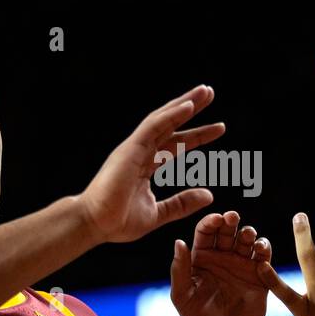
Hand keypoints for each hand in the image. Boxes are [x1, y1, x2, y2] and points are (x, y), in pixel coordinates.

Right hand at [79, 85, 222, 242]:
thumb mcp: (158, 213)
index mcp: (146, 165)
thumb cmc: (118, 221)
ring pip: (163, 118)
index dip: (198, 135)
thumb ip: (182, 203)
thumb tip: (210, 195)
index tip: (220, 128)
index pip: (176, 145)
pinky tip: (188, 106)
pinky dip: (171, 115)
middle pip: (170, 124)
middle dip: (191, 108)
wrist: (94, 224)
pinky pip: (153, 126)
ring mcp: (134, 148)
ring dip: (184, 103)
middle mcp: (141, 152)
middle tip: (209, 92)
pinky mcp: (130, 148)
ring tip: (204, 91)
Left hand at [171, 211, 271, 315]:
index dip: (210, 222)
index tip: (216, 219)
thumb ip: (179, 269)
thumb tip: (178, 242)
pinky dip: (264, 249)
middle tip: (233, 217)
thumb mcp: (182, 294)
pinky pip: (264, 258)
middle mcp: (222, 257)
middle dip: (231, 221)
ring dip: (248, 233)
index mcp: (202, 257)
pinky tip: (260, 251)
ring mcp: (242, 265)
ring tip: (247, 236)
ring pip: (247, 241)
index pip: (206, 232)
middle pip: (228, 231)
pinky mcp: (259, 276)